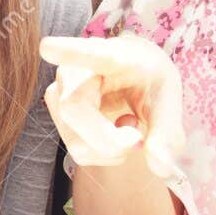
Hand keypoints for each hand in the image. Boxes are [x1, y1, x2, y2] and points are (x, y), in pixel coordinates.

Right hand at [40, 34, 183, 169]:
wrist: (133, 81)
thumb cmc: (148, 83)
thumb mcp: (168, 101)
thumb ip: (168, 133)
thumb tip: (161, 168)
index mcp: (111, 56)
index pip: (88, 54)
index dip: (68, 51)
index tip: (47, 47)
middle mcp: (76, 70)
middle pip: (75, 110)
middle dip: (110, 140)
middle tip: (138, 141)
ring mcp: (59, 92)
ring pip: (78, 141)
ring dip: (112, 150)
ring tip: (128, 126)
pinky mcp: (56, 115)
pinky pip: (80, 151)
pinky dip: (105, 154)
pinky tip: (113, 131)